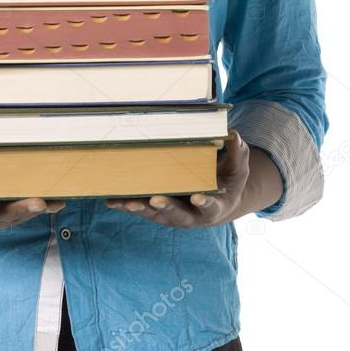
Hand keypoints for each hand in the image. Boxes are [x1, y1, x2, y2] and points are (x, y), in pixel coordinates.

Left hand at [104, 130, 250, 228]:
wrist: (213, 202)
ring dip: (140, 208)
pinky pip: (139, 208)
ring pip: (153, 213)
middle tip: (156, 199)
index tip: (198, 198)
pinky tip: (111, 199)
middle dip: (166, 206)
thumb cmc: (226, 182)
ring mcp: (169, 215)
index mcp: (212, 207)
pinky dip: (125, 204)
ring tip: (127, 202)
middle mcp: (189, 216)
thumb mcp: (237, 170)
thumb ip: (237, 155)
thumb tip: (233, 135)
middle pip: (176, 213)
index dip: (204, 202)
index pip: (209, 206)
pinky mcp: (154, 210)